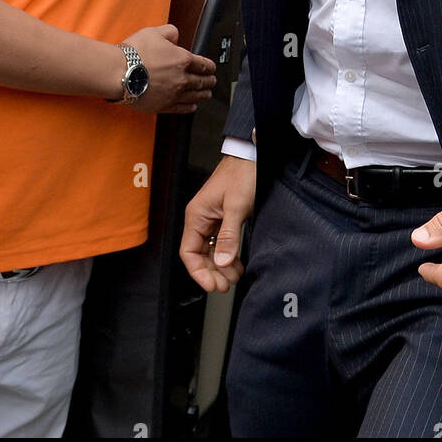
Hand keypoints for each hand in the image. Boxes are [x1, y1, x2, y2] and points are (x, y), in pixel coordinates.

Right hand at [121, 24, 215, 113]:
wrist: (119, 73)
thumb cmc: (135, 53)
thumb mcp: (154, 32)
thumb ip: (170, 32)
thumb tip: (175, 36)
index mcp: (183, 59)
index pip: (203, 64)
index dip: (210, 66)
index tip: (212, 68)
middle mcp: (182, 78)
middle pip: (202, 81)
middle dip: (209, 81)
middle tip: (212, 81)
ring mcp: (173, 94)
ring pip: (195, 96)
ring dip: (203, 94)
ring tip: (207, 94)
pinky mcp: (163, 106)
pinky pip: (182, 108)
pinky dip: (190, 108)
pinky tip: (193, 107)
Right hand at [180, 154, 255, 292]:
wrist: (253, 156)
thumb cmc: (242, 173)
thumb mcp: (237, 206)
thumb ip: (229, 236)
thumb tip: (223, 262)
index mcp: (196, 215)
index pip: (188, 252)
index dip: (199, 272)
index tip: (213, 285)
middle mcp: (201, 219)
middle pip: (199, 255)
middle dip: (212, 272)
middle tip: (227, 285)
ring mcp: (212, 219)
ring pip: (210, 251)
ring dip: (221, 266)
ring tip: (235, 276)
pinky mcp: (223, 218)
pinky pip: (220, 243)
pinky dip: (228, 255)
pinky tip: (236, 263)